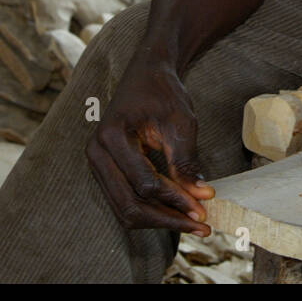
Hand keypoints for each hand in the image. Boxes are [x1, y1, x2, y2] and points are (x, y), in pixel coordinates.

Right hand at [86, 55, 215, 235]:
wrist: (146, 74)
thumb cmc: (163, 92)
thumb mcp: (180, 122)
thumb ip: (185, 161)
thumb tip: (200, 197)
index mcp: (112, 137)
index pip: (144, 183)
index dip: (176, 199)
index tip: (204, 208)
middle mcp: (97, 153)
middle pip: (129, 205)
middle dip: (167, 219)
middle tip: (201, 226)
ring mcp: (98, 163)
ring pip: (125, 208)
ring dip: (159, 219)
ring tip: (193, 223)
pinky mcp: (106, 170)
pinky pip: (125, 199)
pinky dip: (151, 209)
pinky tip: (177, 212)